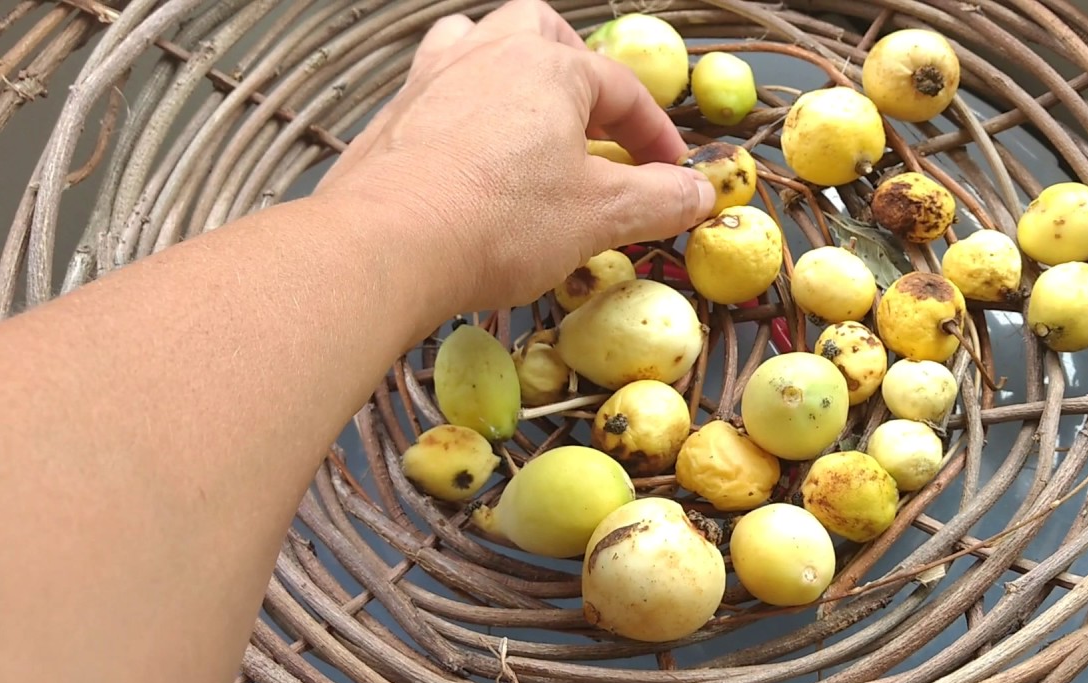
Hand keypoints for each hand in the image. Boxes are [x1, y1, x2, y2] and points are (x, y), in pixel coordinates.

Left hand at [315, 0, 715, 315]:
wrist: (386, 244)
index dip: (655, 134)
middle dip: (576, 71)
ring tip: (527, 120)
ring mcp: (430, 78)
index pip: (621, 89)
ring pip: (477, 44)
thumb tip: (701, 191)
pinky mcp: (391, 117)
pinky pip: (435, 91)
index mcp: (547, 66)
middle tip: (592, 123)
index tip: (671, 175)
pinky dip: (463, 111)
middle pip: (540, 32)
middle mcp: (486, 53)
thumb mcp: (599, 216)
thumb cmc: (503, 220)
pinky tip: (468, 157)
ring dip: (510, 72)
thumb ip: (658, 199)